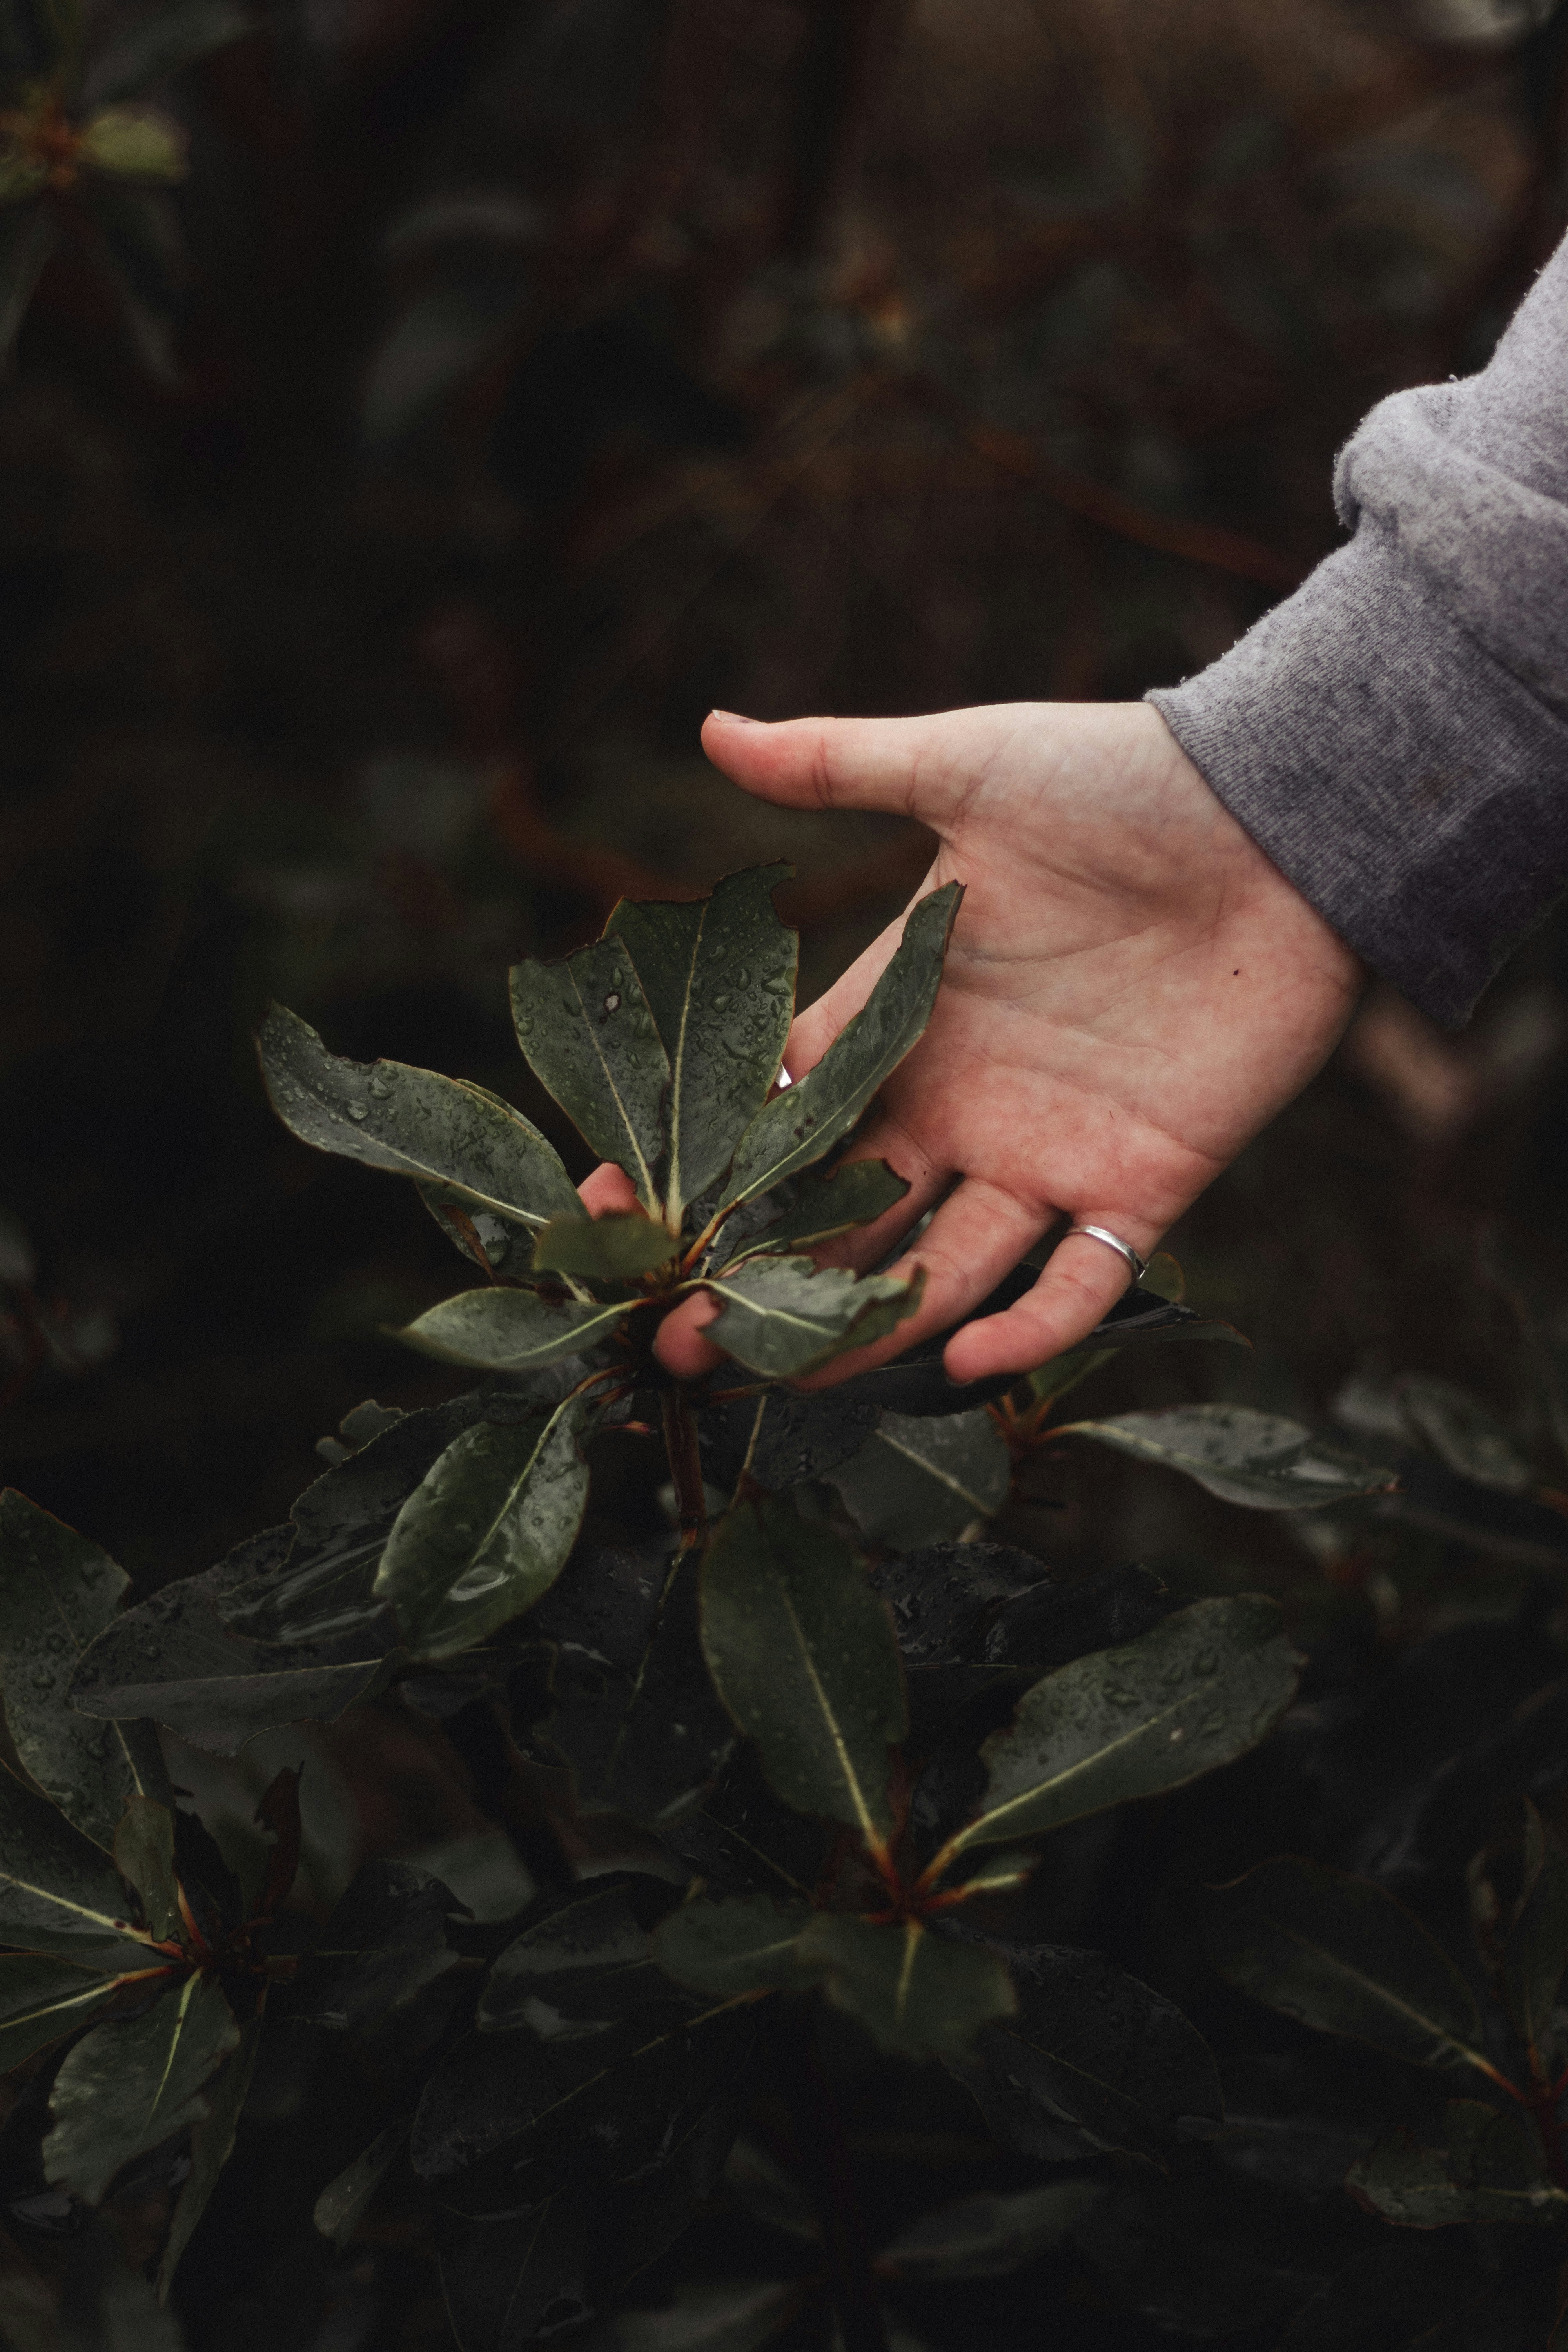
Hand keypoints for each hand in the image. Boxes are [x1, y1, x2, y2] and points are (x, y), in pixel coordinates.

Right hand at [587, 701, 1364, 1386]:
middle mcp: (959, 1102)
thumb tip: (713, 725)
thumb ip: (837, 765)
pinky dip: (1027, 1328)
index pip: (782, 1111)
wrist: (1273, 819)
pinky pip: (1076, 1283)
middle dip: (761, 1279)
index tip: (618, 1217)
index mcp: (902, 1018)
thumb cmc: (1118, 780)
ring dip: (870, 1332)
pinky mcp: (1139, 1184)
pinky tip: (962, 1361)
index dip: (707, 1163)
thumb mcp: (965, 764)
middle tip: (677, 1339)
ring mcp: (1044, 1152)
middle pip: (842, 1217)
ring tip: (790, 1384)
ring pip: (941, 1270)